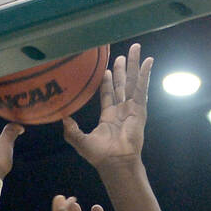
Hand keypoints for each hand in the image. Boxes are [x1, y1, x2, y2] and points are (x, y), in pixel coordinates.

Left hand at [62, 42, 151, 169]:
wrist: (116, 162)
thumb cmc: (100, 156)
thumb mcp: (80, 141)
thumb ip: (71, 130)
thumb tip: (62, 118)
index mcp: (108, 117)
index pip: (108, 95)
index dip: (107, 82)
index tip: (106, 70)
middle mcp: (121, 111)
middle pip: (122, 85)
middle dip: (122, 70)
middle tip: (121, 55)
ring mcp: (132, 109)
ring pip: (132, 82)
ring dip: (134, 65)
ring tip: (135, 48)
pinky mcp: (139, 109)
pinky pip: (142, 89)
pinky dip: (145, 75)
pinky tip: (148, 61)